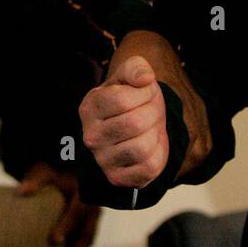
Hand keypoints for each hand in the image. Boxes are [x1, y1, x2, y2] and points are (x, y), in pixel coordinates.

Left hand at [17, 162, 99, 246]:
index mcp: (84, 193)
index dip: (66, 225)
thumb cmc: (53, 172)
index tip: (54, 240)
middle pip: (86, 233)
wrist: (67, 171)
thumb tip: (21, 191)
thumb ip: (35, 180)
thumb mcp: (44, 171)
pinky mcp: (87, 228)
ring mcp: (93, 219)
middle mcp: (92, 208)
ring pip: (87, 243)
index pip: (76, 211)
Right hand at [79, 53, 168, 189]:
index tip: (146, 92)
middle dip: (153, 113)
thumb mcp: (131, 76)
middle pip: (135, 124)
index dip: (143, 93)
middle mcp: (90, 136)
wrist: (137, 126)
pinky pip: (150, 167)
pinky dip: (158, 154)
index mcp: (89, 107)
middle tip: (151, 111)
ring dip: (155, 133)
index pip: (121, 99)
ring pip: (143, 147)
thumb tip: (145, 78)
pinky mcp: (118, 178)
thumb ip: (136, 68)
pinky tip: (150, 146)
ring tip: (150, 128)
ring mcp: (102, 160)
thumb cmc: (132, 99)